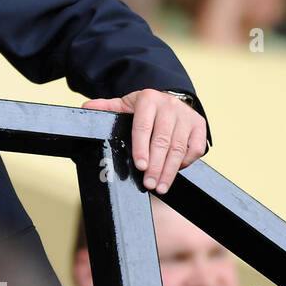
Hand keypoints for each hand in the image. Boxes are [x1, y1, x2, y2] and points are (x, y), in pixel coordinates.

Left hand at [82, 89, 206, 193]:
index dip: (141, 148)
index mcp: (148, 99)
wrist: (168, 99)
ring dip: (170, 170)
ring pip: (179, 148)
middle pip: (162, 141)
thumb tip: (86, 108)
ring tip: (161, 187)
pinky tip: (175, 172)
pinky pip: (196, 148)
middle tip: (148, 184)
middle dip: (156, 166)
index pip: (143, 127)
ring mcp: (187, 115)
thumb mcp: (124, 105)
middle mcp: (169, 106)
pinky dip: (186, 162)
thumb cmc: (143, 108)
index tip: (139, 166)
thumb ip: (106, 108)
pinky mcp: (200, 125)